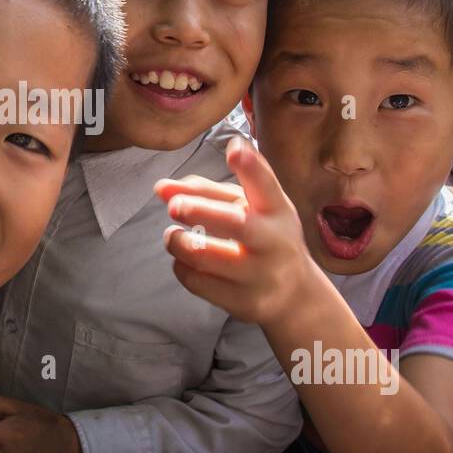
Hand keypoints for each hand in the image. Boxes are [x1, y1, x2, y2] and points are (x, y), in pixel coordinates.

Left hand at [155, 135, 320, 325]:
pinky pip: (197, 282)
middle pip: (236, 223)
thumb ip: (206, 191)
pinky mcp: (244, 302)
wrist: (292, 294)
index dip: (251, 167)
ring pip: (206, 257)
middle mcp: (274, 242)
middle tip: (174, 205)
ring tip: (172, 235)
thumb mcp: (248, 207)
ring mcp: (260, 275)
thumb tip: (160, 188)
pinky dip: (181, 267)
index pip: (267, 185)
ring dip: (178, 242)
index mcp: (277, 210)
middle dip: (200, 211)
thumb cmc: (263, 236)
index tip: (234, 149)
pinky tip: (185, 261)